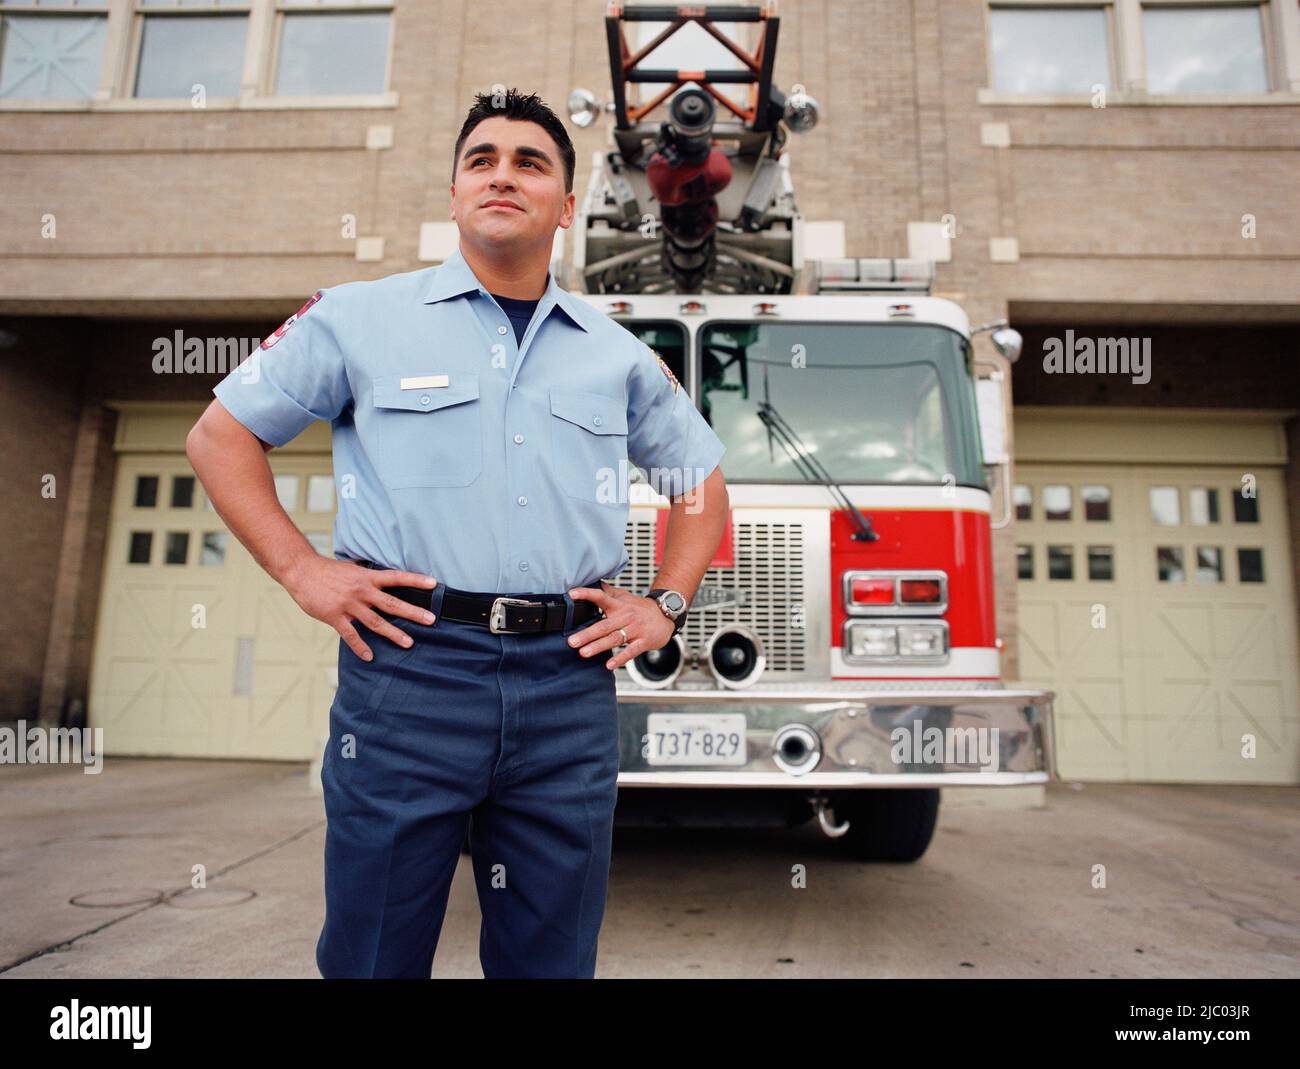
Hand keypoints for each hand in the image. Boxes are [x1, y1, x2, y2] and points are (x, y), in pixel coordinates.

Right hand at [283, 555, 437, 661]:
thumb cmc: (329, 571)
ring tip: (409, 643)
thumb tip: (385, 582)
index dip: (415, 580)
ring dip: (393, 633)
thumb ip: (369, 578)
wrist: (301, 571)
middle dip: (413, 612)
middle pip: (391, 603)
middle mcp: (361, 591)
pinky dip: (360, 647)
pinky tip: (370, 656)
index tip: (434, 584)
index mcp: (367, 577)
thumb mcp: (353, 569)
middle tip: (431, 620)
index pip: (396, 577)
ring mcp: (348, 605)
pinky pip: (350, 635)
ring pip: (375, 622)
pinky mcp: (334, 616)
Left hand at [567, 580, 677, 669]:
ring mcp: (635, 629)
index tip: (571, 594)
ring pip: (614, 638)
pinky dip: (620, 658)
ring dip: (598, 646)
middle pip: (604, 625)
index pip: (600, 597)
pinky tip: (609, 665)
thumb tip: (590, 581)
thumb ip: (606, 592)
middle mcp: (626, 616)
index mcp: (619, 605)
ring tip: (584, 653)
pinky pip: (631, 651)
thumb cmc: (640, 607)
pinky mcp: (644, 641)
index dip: (586, 594)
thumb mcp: (624, 596)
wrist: (666, 615)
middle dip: (587, 634)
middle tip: (572, 641)